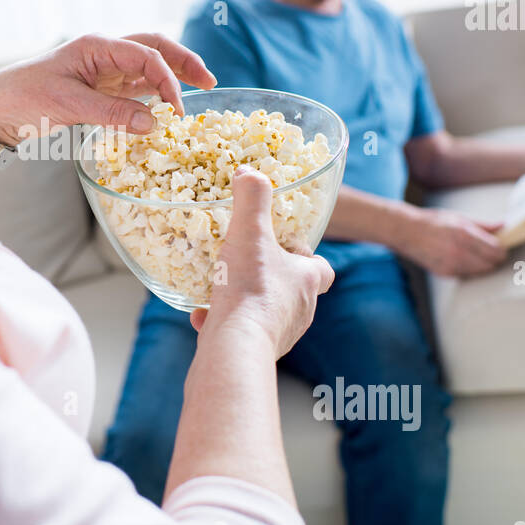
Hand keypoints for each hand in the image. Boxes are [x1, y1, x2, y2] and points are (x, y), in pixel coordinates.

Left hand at [0, 33, 217, 147]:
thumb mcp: (66, 105)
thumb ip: (111, 113)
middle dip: (184, 63)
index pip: (146, 54)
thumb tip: (154, 123)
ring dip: (173, 78)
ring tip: (198, 92)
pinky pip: (134, 88)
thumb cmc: (23, 97)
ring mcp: (103, 71)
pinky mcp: (99, 90)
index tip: (178, 110)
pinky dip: (154, 96)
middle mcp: (104, 53)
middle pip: (154, 49)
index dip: (168, 79)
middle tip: (210, 83)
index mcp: (97, 46)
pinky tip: (167, 108)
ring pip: (147, 68)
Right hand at [191, 167, 334, 360]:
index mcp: (307, 280)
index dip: (306, 255)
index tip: (283, 245)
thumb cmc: (250, 289)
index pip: (322, 268)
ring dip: (244, 299)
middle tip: (245, 261)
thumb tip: (249, 173)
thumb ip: (251, 198)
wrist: (235, 348)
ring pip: (266, 311)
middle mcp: (301, 310)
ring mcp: (280, 334)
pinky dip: (222, 321)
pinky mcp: (256, 352)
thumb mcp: (249, 231)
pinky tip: (202, 315)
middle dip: (270, 275)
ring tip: (219, 288)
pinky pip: (240, 331)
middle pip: (292, 288)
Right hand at [400, 208, 507, 277]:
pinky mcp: (445, 273)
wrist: (407, 232)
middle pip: (491, 264)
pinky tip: (462, 259)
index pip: (496, 250)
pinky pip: (467, 274)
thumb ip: (483, 224)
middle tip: (492, 252)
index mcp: (464, 234)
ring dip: (483, 265)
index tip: (501, 246)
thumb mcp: (459, 217)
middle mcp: (459, 252)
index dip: (502, 249)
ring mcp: (451, 265)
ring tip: (477, 254)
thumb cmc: (432, 222)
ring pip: (480, 271)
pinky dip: (470, 268)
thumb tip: (503, 225)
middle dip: (494, 259)